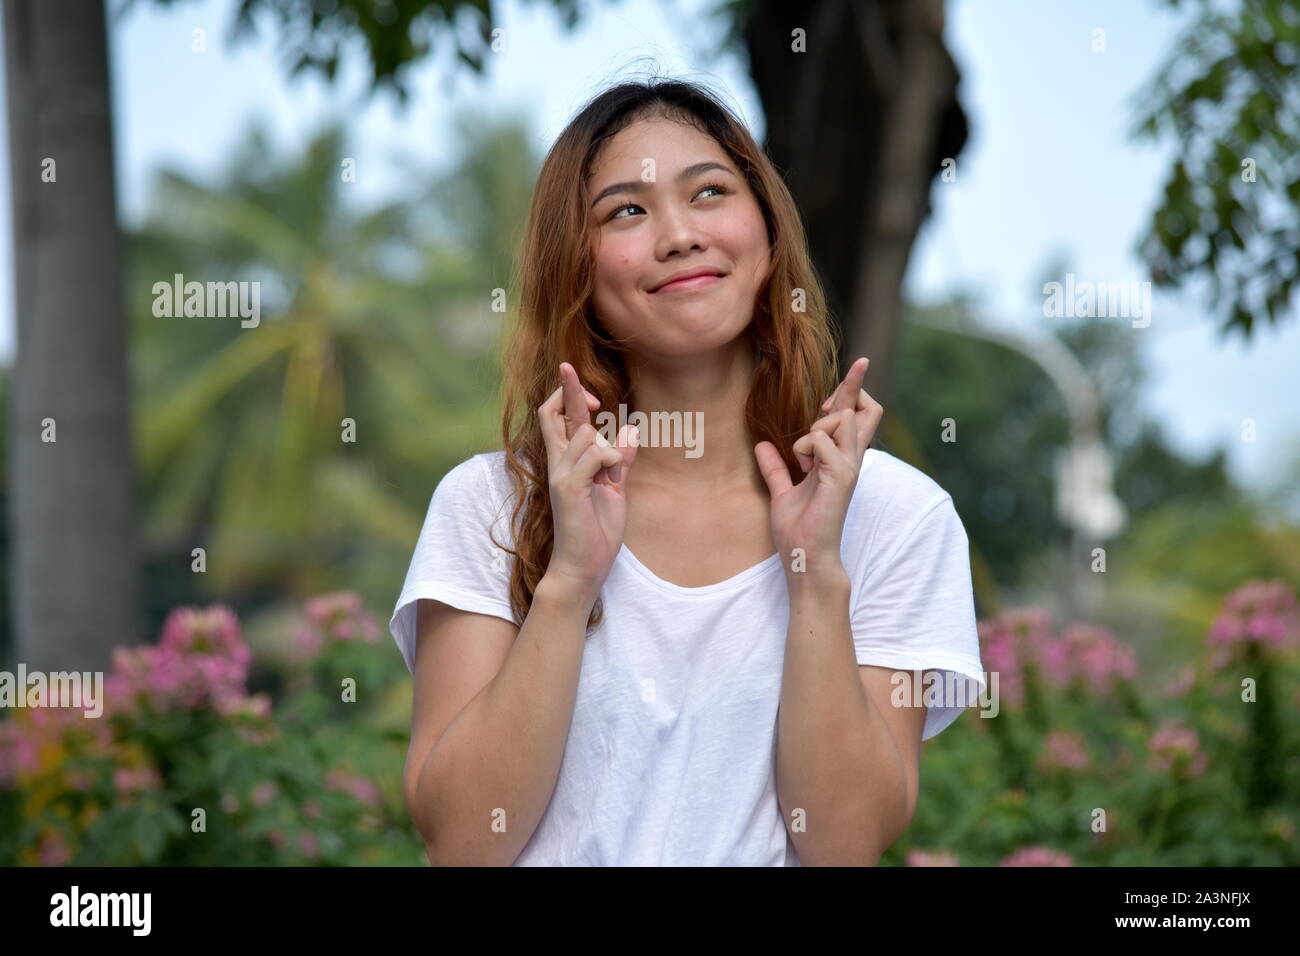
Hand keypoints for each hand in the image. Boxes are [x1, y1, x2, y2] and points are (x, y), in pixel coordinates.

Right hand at [539, 362, 638, 598]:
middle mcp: (557, 464)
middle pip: (551, 412)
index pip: (556, 416)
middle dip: (571, 390)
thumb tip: (630, 429)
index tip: (593, 397)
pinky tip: (611, 480)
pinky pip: (594, 456)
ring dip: (609, 448)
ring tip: (612, 476)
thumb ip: (621, 460)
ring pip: (586, 434)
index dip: (569, 395)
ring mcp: (560, 476)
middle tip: (593, 396)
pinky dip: (611, 460)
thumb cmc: (596, 530)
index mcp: (566, 462)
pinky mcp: (568, 489)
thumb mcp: (614, 488)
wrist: (583, 568)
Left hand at [753, 357, 882, 579]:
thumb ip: (776, 469)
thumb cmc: (799, 529)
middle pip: (865, 409)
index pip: (857, 416)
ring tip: (804, 455)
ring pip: (843, 417)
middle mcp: (850, 460)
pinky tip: (803, 468)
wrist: (805, 556)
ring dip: (817, 426)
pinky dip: (805, 446)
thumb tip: (761, 445)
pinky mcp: (841, 477)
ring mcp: (848, 467)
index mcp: (839, 460)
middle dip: (850, 387)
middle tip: (827, 399)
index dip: (851, 392)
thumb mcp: (782, 492)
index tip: (829, 393)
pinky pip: (822, 439)